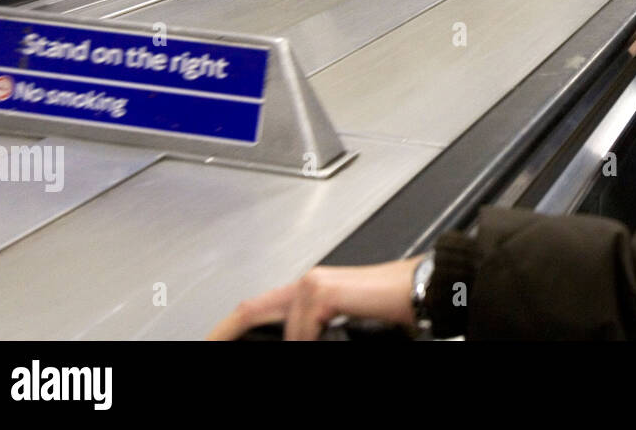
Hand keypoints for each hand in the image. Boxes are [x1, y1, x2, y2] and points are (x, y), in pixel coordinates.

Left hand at [206, 258, 420, 340]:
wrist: (422, 291)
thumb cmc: (394, 305)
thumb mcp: (343, 323)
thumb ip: (319, 331)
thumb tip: (296, 343)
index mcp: (310, 288)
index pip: (256, 307)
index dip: (229, 326)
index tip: (215, 340)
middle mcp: (308, 282)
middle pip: (250, 310)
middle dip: (226, 332)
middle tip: (213, 345)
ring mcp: (314, 285)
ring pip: (280, 325)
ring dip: (284, 346)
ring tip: (281, 353)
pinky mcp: (324, 293)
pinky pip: (301, 332)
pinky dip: (303, 345)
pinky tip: (316, 346)